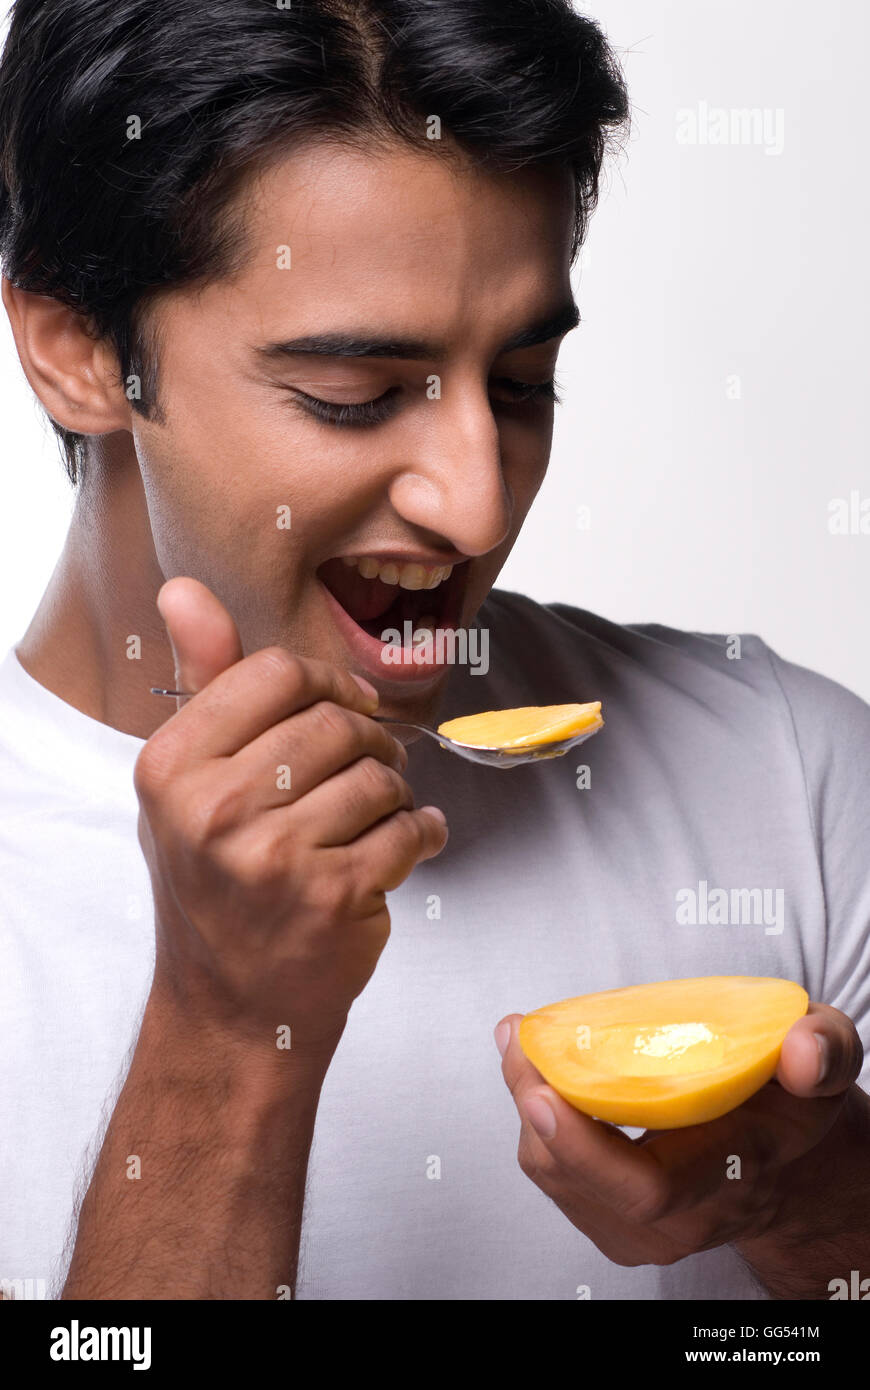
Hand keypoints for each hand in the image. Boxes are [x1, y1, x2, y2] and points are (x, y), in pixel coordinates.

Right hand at [135, 577, 447, 1056]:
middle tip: (371, 767)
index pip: (275, 672)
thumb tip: (184, 589)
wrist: (232, 1006)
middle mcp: (211, 809)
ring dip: (395, 792)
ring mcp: (271, 857)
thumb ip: (202, 684)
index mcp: (171, 767)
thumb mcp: (189, 783)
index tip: (348, 706)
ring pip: (379, 775)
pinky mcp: (331, 897)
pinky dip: (422, 835)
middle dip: (370, 740)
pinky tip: (408, 845)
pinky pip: (408, 831)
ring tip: (379, 816)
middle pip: (335, 721)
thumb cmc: (217, 881)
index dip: (329, 682)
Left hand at [495, 1002, 863, 1265]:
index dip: (580, 1144)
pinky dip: (535, 1123)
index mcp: (729, 1173)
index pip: (645, 1189)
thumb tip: (802, 1053)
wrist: (793, 1167)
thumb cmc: (798, 1102)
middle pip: (578, 1179)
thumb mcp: (832, 1061)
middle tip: (518, 1035)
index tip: (538, 1086)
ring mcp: (644, 1230)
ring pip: (555, 1177)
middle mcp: (682, 1218)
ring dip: (527, 1106)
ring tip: (522, 1042)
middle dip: (532, 1103)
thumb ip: (826, 1050)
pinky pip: (555, 1177)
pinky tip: (538, 1073)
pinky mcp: (616, 1222)